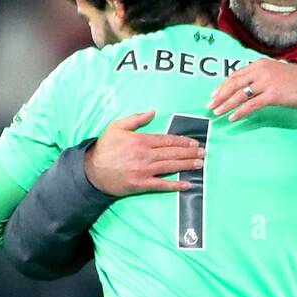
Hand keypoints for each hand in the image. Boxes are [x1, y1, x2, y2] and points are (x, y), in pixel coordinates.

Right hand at [83, 109, 204, 195]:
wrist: (92, 171)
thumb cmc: (105, 148)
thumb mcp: (117, 126)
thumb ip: (136, 119)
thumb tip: (153, 111)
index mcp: (140, 140)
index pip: (166, 140)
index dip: (182, 141)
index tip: (193, 142)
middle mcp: (145, 155)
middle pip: (172, 153)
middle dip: (189, 152)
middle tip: (204, 152)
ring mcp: (144, 171)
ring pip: (170, 167)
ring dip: (187, 165)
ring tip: (200, 164)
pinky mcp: (141, 184)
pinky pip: (162, 185)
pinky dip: (175, 185)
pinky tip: (187, 184)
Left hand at [208, 59, 296, 121]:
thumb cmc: (296, 80)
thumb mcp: (274, 73)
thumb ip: (260, 77)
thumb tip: (246, 88)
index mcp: (259, 64)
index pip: (236, 75)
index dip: (223, 86)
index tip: (214, 94)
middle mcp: (260, 71)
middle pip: (234, 84)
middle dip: (220, 95)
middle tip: (210, 105)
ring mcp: (266, 83)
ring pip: (240, 95)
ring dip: (226, 104)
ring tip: (217, 112)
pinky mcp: (272, 95)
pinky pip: (251, 105)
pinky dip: (240, 112)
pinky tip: (233, 118)